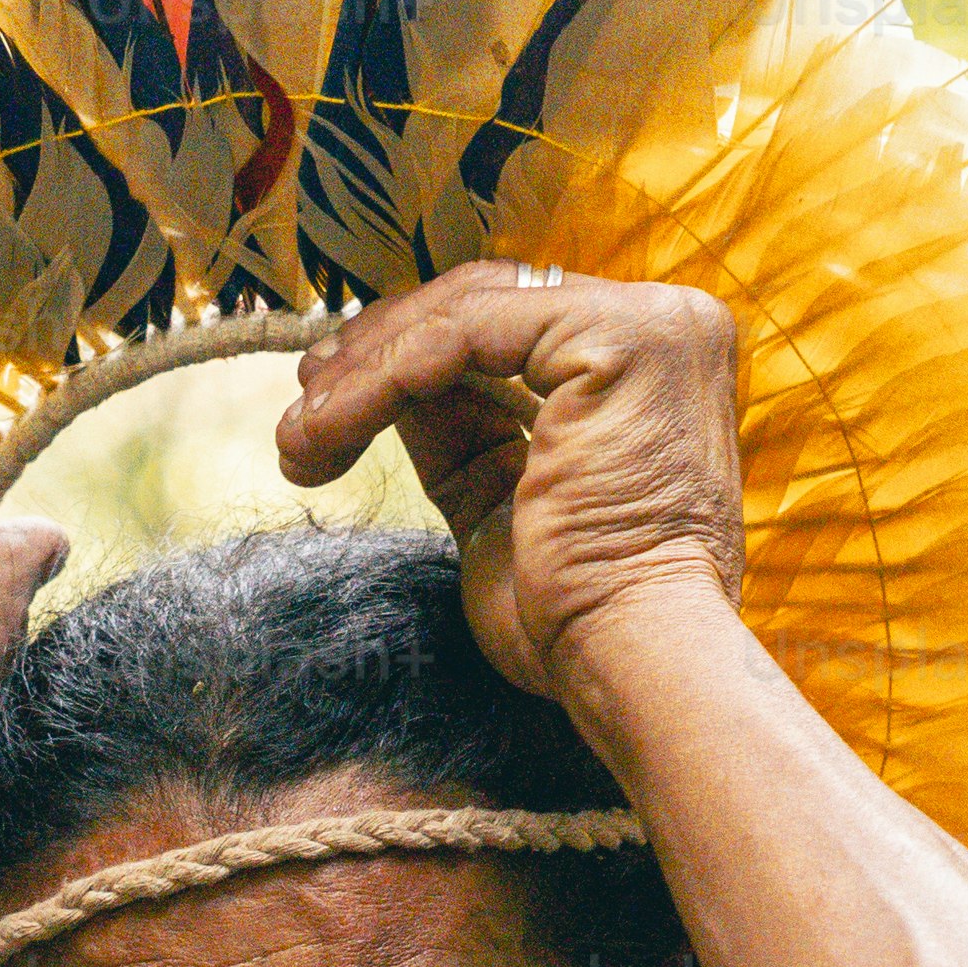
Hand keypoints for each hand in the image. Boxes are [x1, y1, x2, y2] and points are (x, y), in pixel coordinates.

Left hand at [270, 265, 747, 706]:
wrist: (634, 662)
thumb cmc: (581, 616)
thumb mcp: (502, 499)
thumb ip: (461, 429)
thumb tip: (385, 380)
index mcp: (648, 366)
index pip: (510, 326)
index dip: (410, 352)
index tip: (330, 401)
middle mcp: (665, 326)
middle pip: (485, 304)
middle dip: (378, 351)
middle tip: (304, 403)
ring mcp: (648, 325)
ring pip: (464, 314)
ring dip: (365, 372)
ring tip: (302, 435)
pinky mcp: (618, 338)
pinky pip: (464, 334)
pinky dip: (385, 376)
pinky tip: (333, 425)